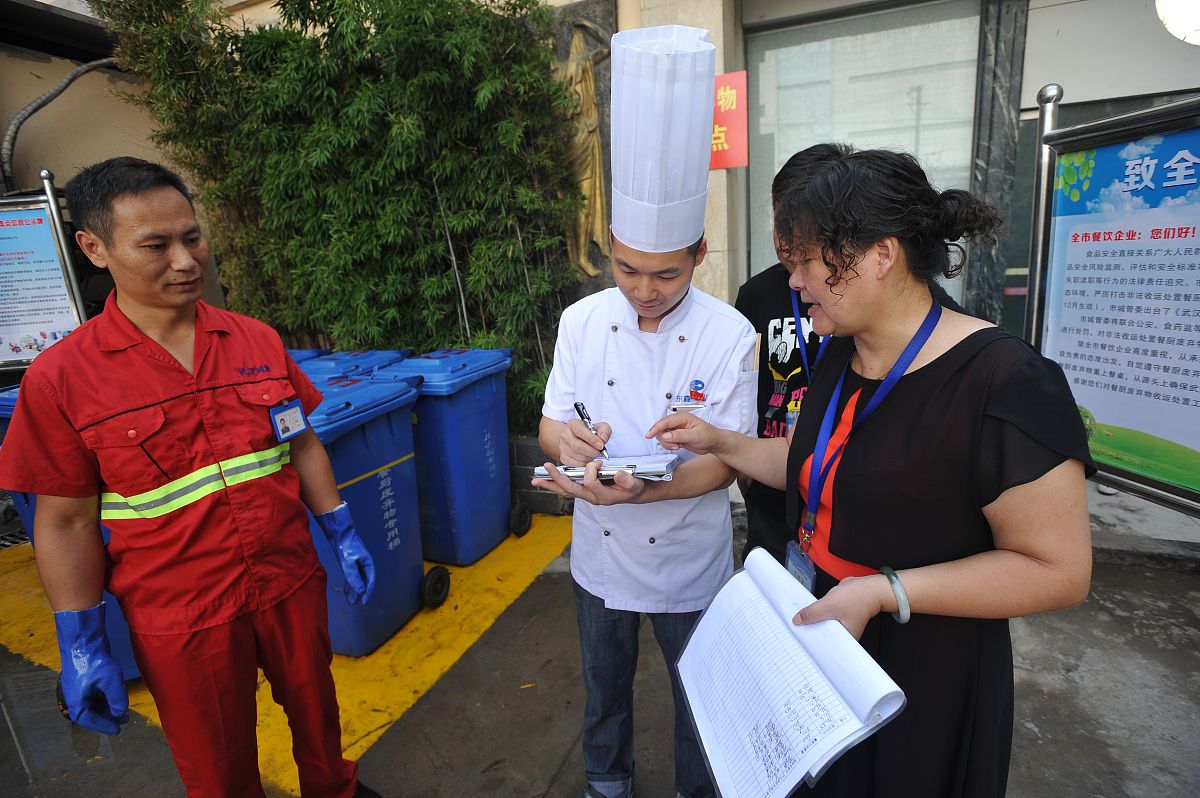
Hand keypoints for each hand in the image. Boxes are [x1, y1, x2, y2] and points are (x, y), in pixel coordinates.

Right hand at [54, 603, 128, 734]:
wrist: (83, 641)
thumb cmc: (94, 663)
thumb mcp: (111, 683)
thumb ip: (117, 700)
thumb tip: (120, 712)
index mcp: (77, 703)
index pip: (91, 721)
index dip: (105, 726)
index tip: (118, 730)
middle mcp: (75, 697)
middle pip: (92, 713)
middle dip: (108, 717)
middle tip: (124, 720)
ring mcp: (79, 687)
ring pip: (93, 703)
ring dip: (107, 707)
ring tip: (122, 710)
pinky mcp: (83, 678)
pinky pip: (93, 694)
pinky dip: (104, 698)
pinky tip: (115, 696)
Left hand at [315, 502, 376, 603]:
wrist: (339, 531)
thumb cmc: (345, 545)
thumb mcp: (348, 563)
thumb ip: (353, 577)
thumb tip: (360, 591)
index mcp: (367, 563)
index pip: (370, 581)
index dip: (367, 593)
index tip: (363, 603)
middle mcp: (364, 563)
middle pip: (365, 581)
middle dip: (361, 593)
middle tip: (355, 603)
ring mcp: (358, 561)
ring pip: (359, 578)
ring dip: (355, 589)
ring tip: (350, 598)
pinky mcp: (350, 560)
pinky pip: (353, 575)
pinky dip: (351, 582)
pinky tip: (346, 587)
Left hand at [531, 460, 647, 505]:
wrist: (634, 494)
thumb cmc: (634, 488)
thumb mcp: (635, 484)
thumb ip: (627, 480)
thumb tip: (618, 474)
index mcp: (603, 496)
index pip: (590, 482)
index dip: (592, 470)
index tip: (599, 462)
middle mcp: (592, 498)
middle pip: (570, 489)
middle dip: (558, 478)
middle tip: (546, 468)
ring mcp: (587, 496)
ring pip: (566, 491)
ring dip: (551, 485)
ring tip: (536, 480)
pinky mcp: (584, 492)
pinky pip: (567, 489)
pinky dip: (556, 485)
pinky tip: (545, 481)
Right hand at [559, 419, 611, 465]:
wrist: (577, 439)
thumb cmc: (588, 433)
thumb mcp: (599, 427)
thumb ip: (604, 431)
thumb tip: (603, 439)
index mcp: (573, 425)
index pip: (580, 431)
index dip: (592, 439)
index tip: (601, 445)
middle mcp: (566, 435)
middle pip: (578, 446)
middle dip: (592, 451)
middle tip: (600, 452)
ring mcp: (563, 447)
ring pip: (578, 457)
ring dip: (590, 457)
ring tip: (594, 453)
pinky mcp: (564, 458)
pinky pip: (576, 464)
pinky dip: (586, 463)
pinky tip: (588, 458)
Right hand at [645, 412, 726, 455]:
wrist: (714, 443)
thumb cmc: (709, 436)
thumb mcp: (695, 436)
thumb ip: (680, 435)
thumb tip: (666, 435)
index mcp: (682, 417)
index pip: (665, 422)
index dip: (656, 428)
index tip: (649, 435)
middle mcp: (678, 422)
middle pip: (661, 429)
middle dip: (665, 439)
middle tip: (675, 445)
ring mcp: (676, 430)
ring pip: (662, 436)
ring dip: (667, 443)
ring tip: (678, 446)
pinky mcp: (676, 436)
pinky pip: (666, 441)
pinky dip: (670, 446)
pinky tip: (678, 446)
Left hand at [791, 574, 891, 639]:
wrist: (868, 586)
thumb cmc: (858, 598)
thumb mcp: (829, 606)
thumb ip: (811, 614)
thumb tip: (798, 620)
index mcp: (844, 637)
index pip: (823, 644)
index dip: (810, 640)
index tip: (798, 637)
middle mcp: (843, 633)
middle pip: (821, 634)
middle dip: (809, 630)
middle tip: (795, 628)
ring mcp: (840, 623)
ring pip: (821, 624)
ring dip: (813, 620)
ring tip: (800, 620)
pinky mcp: (838, 614)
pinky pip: (824, 616)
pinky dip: (818, 614)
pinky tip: (809, 612)